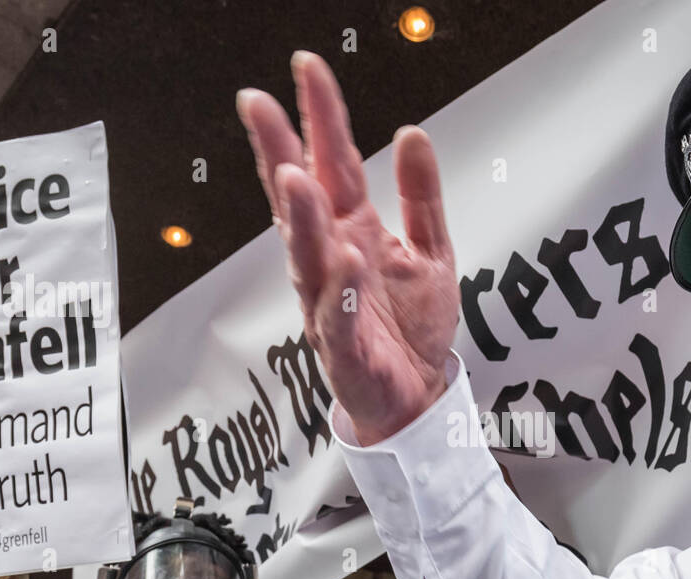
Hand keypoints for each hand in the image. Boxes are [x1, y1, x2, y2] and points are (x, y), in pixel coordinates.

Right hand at [236, 52, 459, 445]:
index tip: (307, 68)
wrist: (418, 398)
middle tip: (259, 106)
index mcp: (352, 232)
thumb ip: (421, 196)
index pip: (333, 165)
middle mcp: (332, 261)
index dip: (320, 118)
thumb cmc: (411, 329)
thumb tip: (412, 134)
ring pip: (309, 257)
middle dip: (279, 153)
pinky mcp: (344, 348)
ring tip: (296, 179)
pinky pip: (339, 317)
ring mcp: (332, 304)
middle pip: (301, 201)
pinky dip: (342, 290)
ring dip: (302, 219)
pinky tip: (346, 260)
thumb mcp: (431, 251)